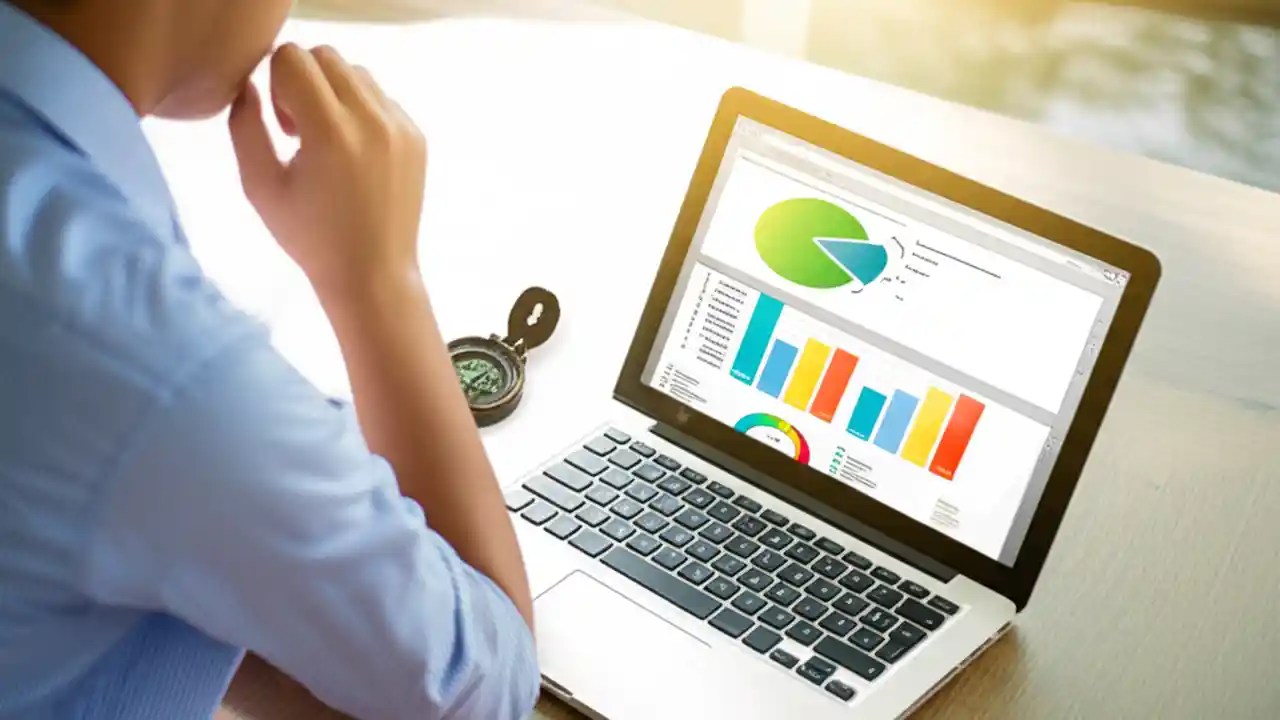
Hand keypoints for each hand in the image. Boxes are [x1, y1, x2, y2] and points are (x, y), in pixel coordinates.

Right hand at [229, 44, 426, 296]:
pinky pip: (381, 97)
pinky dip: (360, 110)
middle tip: (300, 131)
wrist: (373, 273)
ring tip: (327, 141)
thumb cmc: (310, 237)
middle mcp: (372, 119)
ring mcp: (400, 126)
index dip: (275, 84)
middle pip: (325, 56)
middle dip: (303, 81)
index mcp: (331, 131)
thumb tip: (248, 84)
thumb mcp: (260, 185)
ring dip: (332, 92)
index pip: (293, 58)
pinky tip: (354, 153)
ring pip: (356, 72)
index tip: (282, 125)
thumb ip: (245, 125)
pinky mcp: (417, 136)